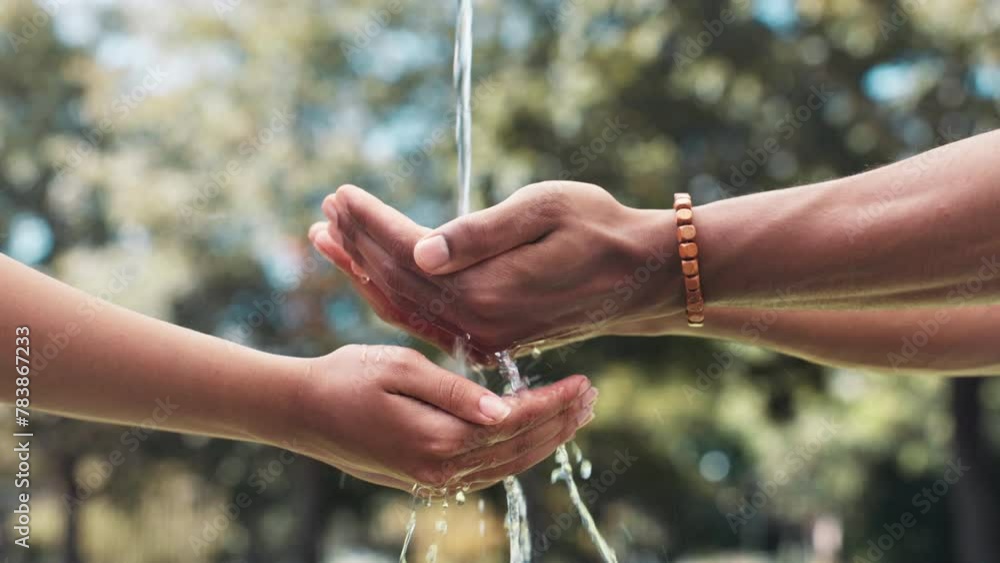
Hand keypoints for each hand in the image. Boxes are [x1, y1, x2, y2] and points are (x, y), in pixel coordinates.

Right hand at [287, 344, 596, 492]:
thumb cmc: (346, 376)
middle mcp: (440, 467)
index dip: (553, 404)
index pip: (515, 422)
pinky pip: (485, 471)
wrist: (299, 410)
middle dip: (560, 424)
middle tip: (592, 398)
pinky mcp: (423, 477)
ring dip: (544, 441)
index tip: (583, 382)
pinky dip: (515, 453)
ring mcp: (432, 478)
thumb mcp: (400, 368)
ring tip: (573, 416)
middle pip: (519, 449)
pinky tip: (530, 435)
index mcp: (439, 437)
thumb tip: (504, 410)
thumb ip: (454, 391)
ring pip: (506, 465)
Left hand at [311, 182, 680, 358]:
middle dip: (358, 245)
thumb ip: (481, 233)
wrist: (641, 276)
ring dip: (366, 272)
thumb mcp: (545, 210)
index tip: (341, 193)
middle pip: (398, 284)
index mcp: (489, 291)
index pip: (408, 255)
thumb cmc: (600, 227)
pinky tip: (374, 272)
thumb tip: (420, 249)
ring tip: (331, 239)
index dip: (371, 224)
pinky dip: (394, 293)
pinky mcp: (489, 337)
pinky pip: (427, 318)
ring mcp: (483, 337)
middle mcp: (480, 323)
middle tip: (325, 211)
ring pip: (406, 306)